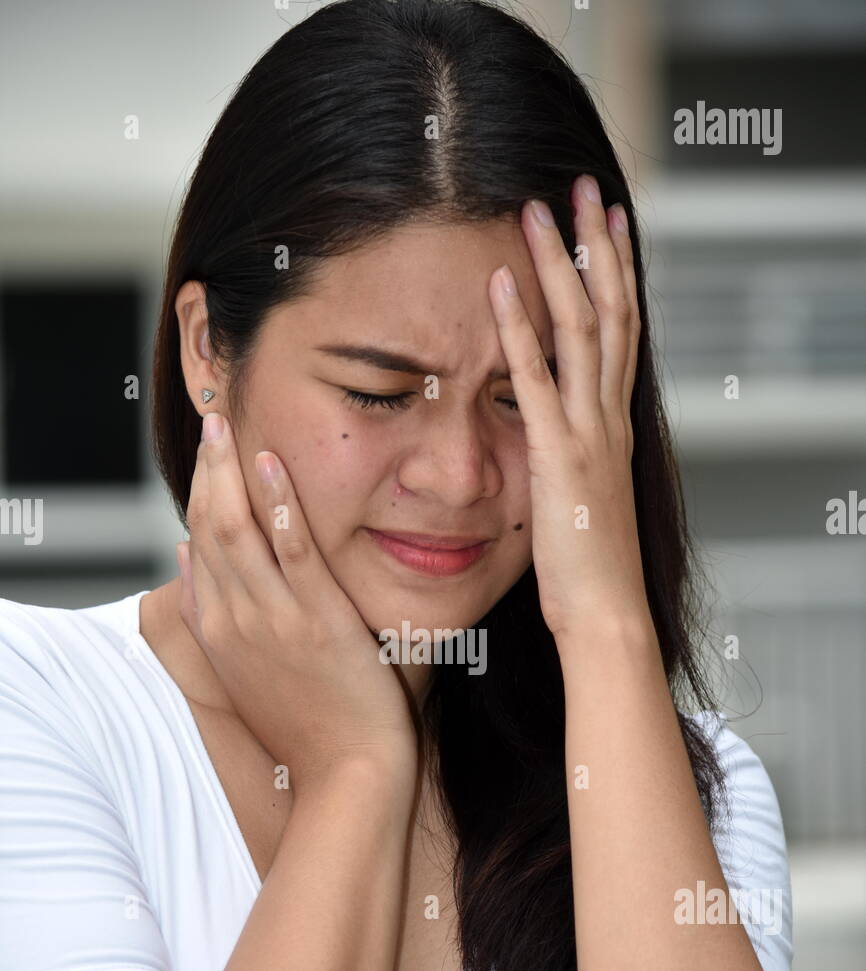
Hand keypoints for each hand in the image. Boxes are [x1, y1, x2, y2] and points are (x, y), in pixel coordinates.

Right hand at [176, 415, 417, 788]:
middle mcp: (234, 620)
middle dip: (206, 468)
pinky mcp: (315, 621)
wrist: (346, 775)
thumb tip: (185, 557)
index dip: (198, 493)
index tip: (205, 454)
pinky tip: (272, 463)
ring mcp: (272, 619)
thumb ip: (211, 615)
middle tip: (212, 416)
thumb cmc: (308, 728)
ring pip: (238, 531)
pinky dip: (278, 504)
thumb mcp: (243, 672)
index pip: (197, 546)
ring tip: (228, 423)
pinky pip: (291, 550)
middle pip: (208, 528)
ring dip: (230, 472)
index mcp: (217, 631)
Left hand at [488, 176, 650, 643]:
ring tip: (538, 211)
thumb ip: (568, 461)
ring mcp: (588, 435)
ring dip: (559, 267)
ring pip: (581, 330)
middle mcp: (608, 420)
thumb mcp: (581, 501)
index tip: (607, 225)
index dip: (616, 275)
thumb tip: (549, 445)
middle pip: (611, 313)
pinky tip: (498, 286)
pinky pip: (535, 381)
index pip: (620, 333)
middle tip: (581, 188)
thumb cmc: (589, 574)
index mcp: (614, 427)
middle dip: (596, 247)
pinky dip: (517, 330)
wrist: (607, 618)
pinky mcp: (558, 459)